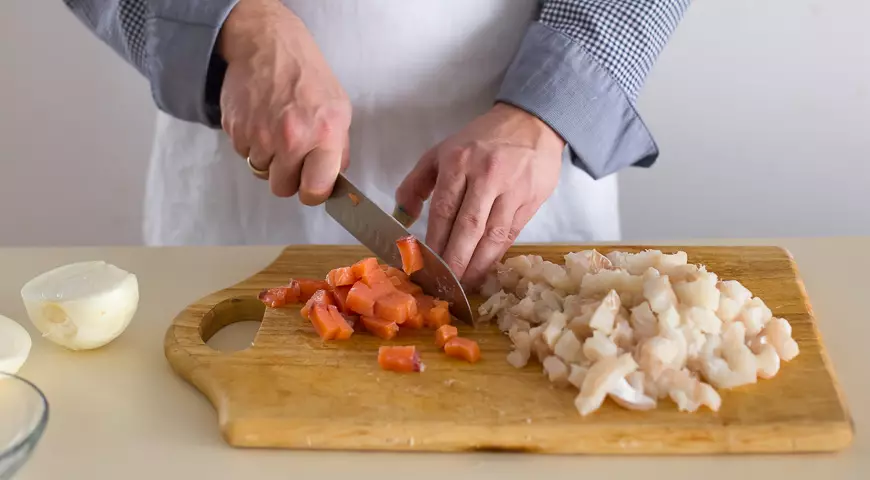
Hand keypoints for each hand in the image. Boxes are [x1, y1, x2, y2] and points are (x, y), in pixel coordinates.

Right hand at [218, 0, 350, 203]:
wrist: (268, 45)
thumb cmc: (308, 76)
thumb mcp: (339, 109)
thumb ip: (339, 148)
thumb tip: (333, 178)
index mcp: (323, 136)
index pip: (315, 190)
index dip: (313, 192)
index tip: (312, 185)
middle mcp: (291, 139)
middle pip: (282, 188)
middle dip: (287, 177)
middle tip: (292, 155)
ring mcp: (260, 135)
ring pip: (261, 171)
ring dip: (268, 158)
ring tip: (276, 128)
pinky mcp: (236, 129)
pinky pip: (243, 153)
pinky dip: (251, 143)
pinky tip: (261, 119)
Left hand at [395, 103, 564, 287]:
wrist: (531, 123)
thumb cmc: (481, 141)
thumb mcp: (442, 152)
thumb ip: (416, 183)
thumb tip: (402, 217)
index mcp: (459, 163)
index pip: (444, 210)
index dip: (434, 242)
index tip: (425, 265)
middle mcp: (486, 176)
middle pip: (468, 227)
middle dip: (455, 261)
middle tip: (445, 286)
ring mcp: (512, 189)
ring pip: (492, 235)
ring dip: (477, 264)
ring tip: (465, 284)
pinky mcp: (531, 200)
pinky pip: (511, 233)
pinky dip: (497, 254)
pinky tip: (485, 268)